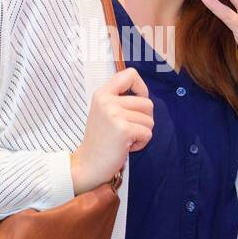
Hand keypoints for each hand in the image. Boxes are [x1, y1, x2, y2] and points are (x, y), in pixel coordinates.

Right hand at [69, 67, 153, 193]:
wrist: (88, 164)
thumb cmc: (100, 140)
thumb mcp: (103, 112)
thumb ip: (119, 99)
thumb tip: (144, 94)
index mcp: (102, 93)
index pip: (130, 74)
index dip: (141, 87)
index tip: (137, 101)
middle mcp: (107, 100)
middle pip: (147, 102)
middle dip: (144, 119)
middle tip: (128, 130)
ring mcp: (115, 114)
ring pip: (149, 120)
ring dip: (142, 133)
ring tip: (125, 139)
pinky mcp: (124, 130)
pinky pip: (148, 133)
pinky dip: (141, 143)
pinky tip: (126, 147)